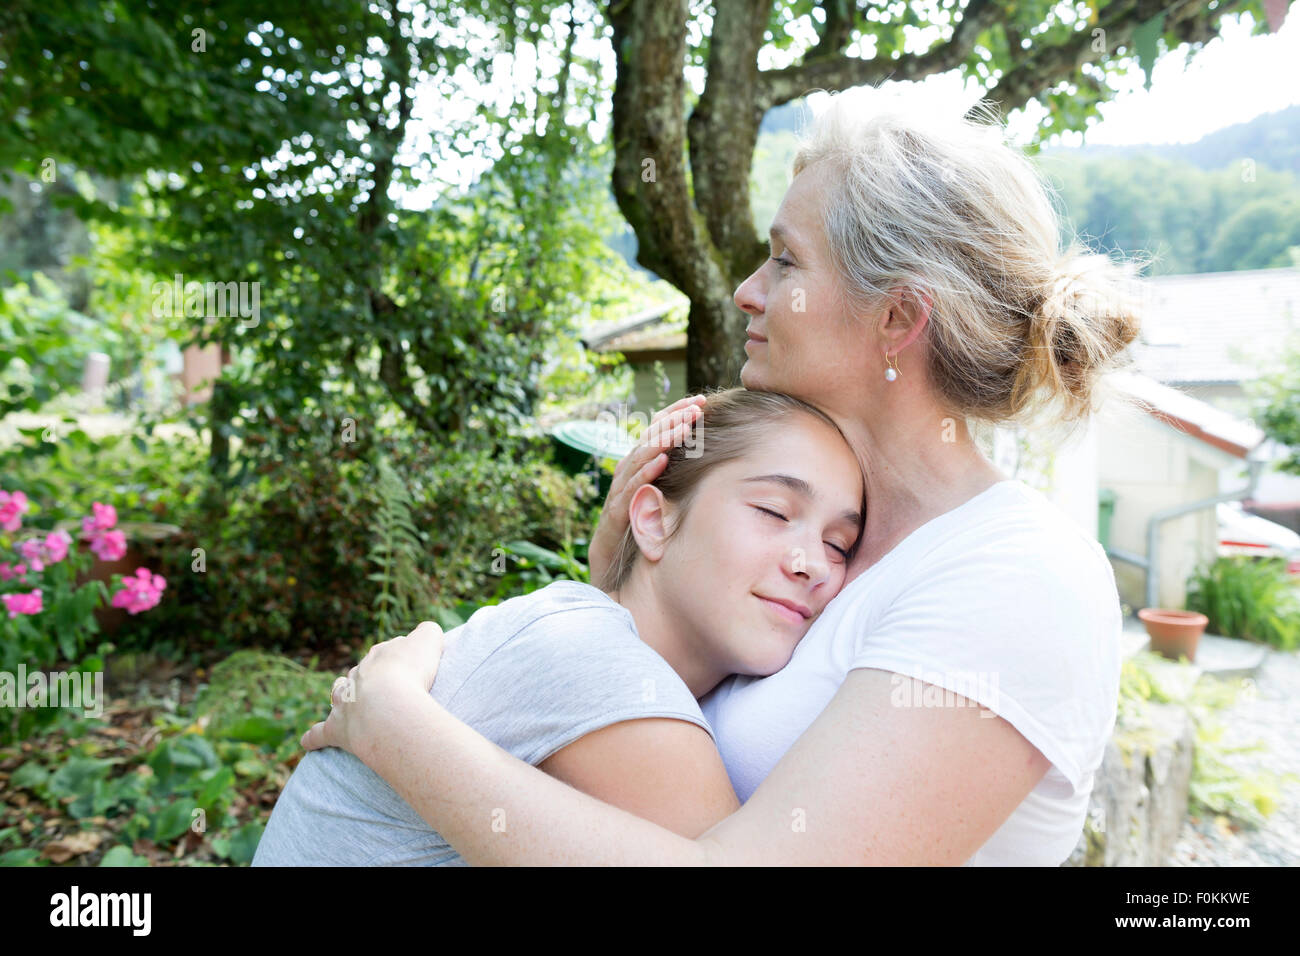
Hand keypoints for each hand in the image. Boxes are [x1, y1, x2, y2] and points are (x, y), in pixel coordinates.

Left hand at [300, 621, 445, 761]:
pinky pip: (321, 733)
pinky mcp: (337, 730)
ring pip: (340, 695)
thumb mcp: (428, 641)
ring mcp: (344, 703)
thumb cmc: (411, 673)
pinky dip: (313, 737)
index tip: (411, 669)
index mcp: (379, 657)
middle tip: (385, 688)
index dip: (400, 660)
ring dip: (342, 698)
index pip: (387, 653)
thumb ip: (427, 632)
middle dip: (370, 678)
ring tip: (346, 704)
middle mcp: (357, 677)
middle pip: (362, 673)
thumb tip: (426, 633)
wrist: (387, 705)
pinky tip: (306, 742)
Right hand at [587, 394, 706, 588]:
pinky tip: (661, 462)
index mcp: (640, 485)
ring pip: (634, 467)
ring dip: (659, 443)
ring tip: (683, 426)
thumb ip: (683, 500)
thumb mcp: (671, 525)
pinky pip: (625, 499)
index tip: (700, 402)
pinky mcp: (610, 531)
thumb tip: (720, 477)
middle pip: (644, 447)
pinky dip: (643, 477)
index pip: (656, 443)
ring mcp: (616, 509)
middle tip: (696, 405)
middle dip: (670, 423)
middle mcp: (625, 491)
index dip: (674, 420)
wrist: (617, 602)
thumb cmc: (647, 563)